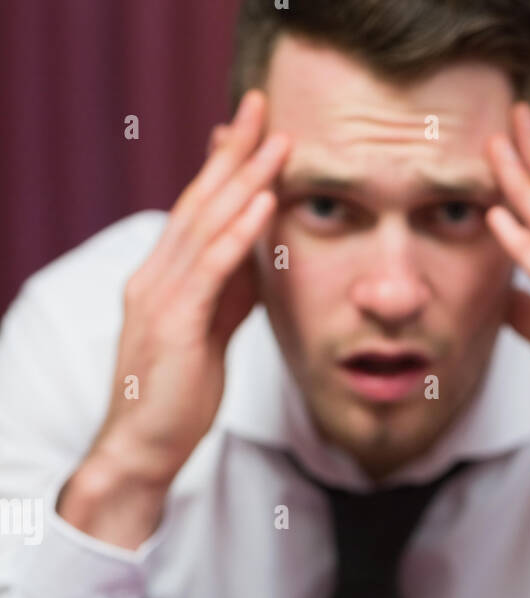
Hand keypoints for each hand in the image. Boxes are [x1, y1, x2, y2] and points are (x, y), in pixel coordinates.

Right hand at [60, 91, 290, 544]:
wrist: (143, 448)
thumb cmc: (178, 398)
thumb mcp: (210, 334)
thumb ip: (228, 292)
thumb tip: (257, 256)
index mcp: (163, 278)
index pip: (196, 210)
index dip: (224, 165)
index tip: (251, 126)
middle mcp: (156, 277)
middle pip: (198, 201)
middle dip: (232, 152)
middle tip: (261, 105)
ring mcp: (161, 297)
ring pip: (205, 225)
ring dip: (243, 179)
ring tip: (276, 142)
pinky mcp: (175, 324)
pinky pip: (211, 268)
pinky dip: (237, 231)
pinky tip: (262, 202)